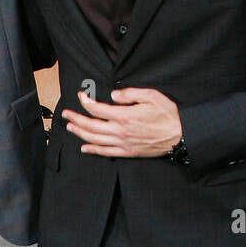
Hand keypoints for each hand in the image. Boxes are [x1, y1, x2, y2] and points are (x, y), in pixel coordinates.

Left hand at [62, 87, 181, 157]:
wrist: (180, 135)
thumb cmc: (168, 114)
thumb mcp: (151, 96)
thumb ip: (130, 94)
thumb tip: (113, 95)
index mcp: (124, 115)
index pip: (97, 109)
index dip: (85, 102)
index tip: (80, 96)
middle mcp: (120, 131)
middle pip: (91, 126)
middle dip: (76, 119)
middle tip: (66, 114)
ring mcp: (122, 143)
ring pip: (95, 140)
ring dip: (80, 133)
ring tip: (71, 127)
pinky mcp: (127, 152)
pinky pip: (106, 152)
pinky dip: (93, 150)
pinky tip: (85, 148)